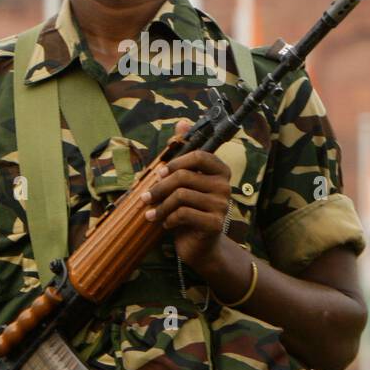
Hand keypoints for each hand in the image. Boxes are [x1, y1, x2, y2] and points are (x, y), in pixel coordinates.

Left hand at [141, 119, 232, 273]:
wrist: (200, 247)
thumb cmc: (189, 212)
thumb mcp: (183, 183)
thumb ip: (182, 153)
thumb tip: (182, 121)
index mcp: (220, 172)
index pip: (200, 155)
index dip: (176, 162)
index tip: (160, 173)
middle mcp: (226, 186)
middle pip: (184, 176)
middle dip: (158, 187)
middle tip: (144, 198)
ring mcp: (222, 205)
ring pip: (180, 195)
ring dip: (159, 206)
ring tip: (150, 214)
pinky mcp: (215, 223)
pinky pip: (183, 213)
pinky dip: (168, 218)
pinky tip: (164, 224)